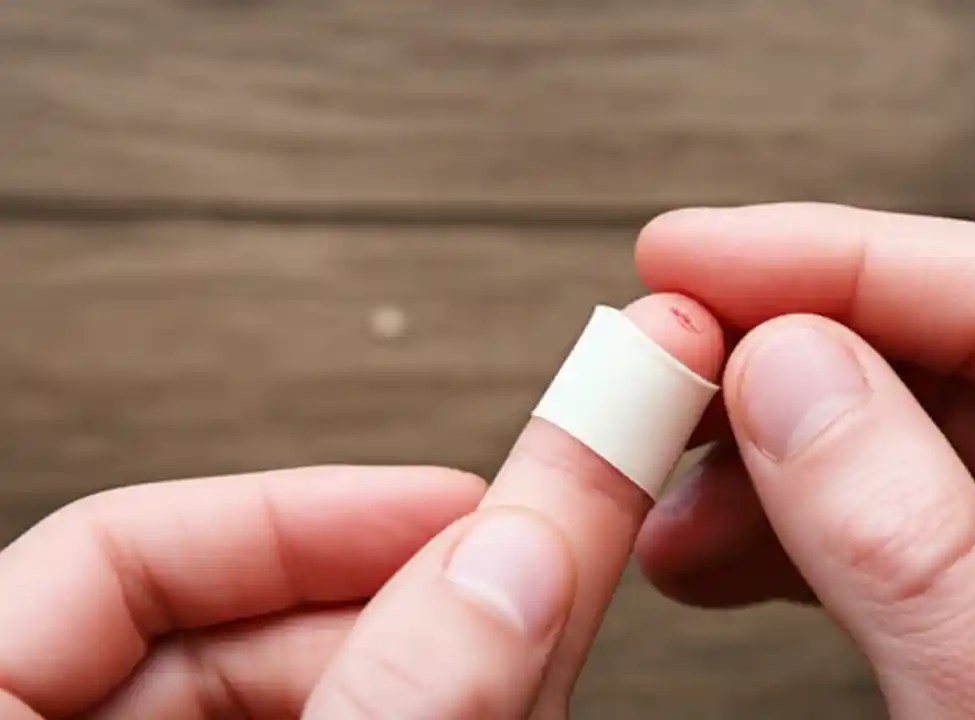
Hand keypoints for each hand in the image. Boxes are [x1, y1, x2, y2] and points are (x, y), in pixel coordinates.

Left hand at [0, 293, 724, 719]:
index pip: (121, 551)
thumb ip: (392, 701)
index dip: (302, 511)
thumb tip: (522, 560)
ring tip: (557, 633)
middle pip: (245, 631)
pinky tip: (521, 699)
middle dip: (420, 591)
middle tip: (555, 557)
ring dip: (457, 663)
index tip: (457, 498)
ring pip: (328, 704)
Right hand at [634, 203, 974, 717]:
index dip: (841, 257)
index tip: (691, 256)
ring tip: (664, 489)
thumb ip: (914, 562)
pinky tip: (725, 551)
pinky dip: (813, 532)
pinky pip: (930, 538)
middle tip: (656, 370)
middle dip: (792, 352)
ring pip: (936, 446)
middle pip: (971, 362)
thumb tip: (791, 373)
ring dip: (782, 447)